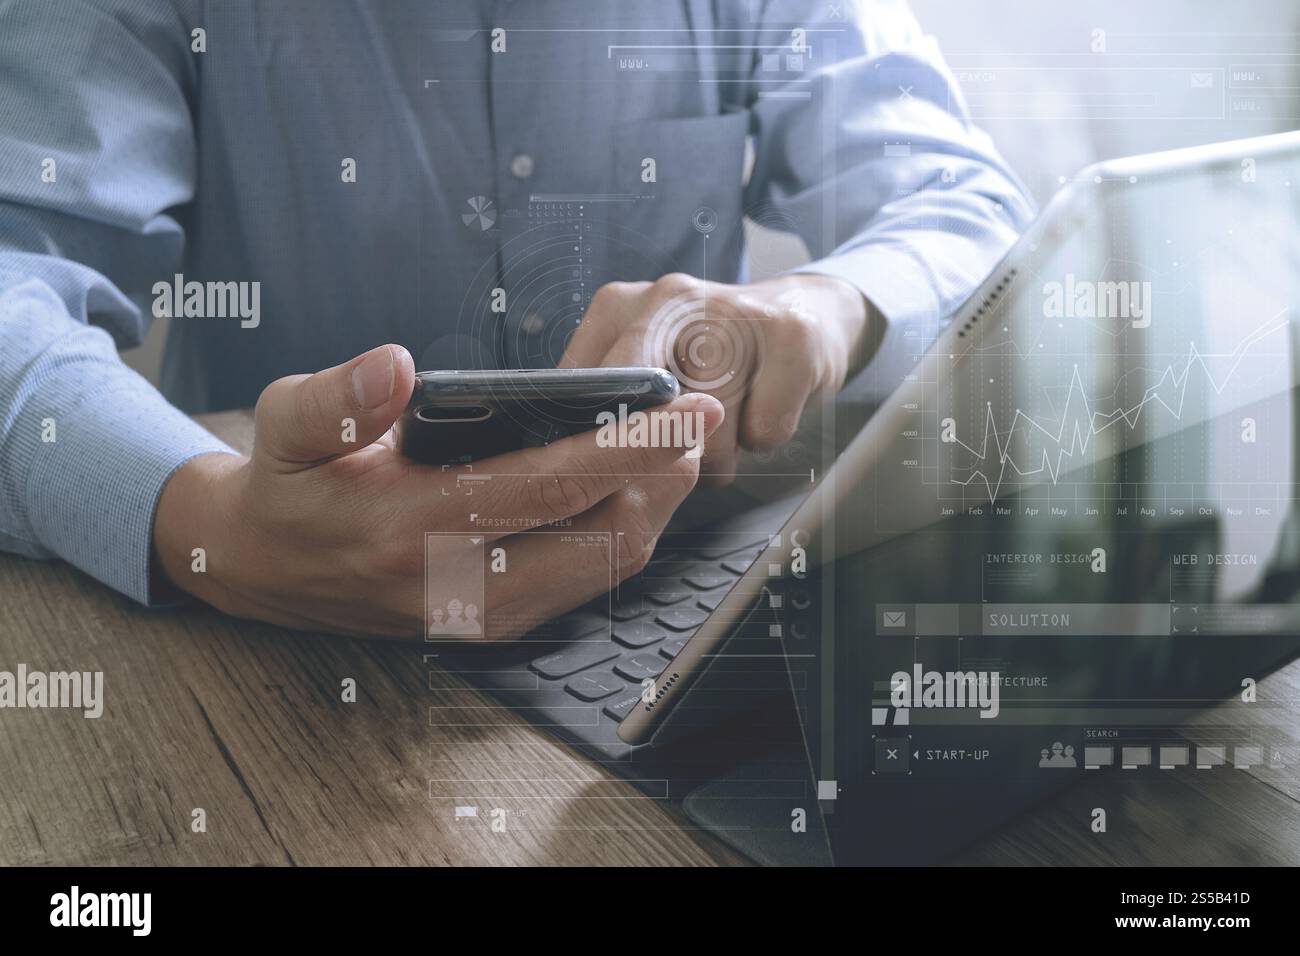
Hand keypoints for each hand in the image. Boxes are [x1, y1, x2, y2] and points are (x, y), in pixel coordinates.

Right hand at [154, 344, 723, 638]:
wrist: (262, 570)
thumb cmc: (287, 482)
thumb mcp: (283, 424)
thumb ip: (337, 397)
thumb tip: (396, 365)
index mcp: (411, 526)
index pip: (547, 486)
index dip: (627, 447)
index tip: (684, 409)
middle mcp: (456, 585)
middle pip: (600, 540)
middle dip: (663, 480)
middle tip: (697, 421)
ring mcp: (481, 615)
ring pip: (603, 571)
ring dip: (654, 510)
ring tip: (678, 450)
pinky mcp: (493, 626)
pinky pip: (583, 585)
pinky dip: (623, 537)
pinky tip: (635, 493)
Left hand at [559, 272, 871, 482]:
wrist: (807, 313)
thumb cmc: (713, 355)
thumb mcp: (648, 363)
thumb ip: (604, 401)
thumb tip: (564, 461)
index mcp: (621, 308)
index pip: (584, 393)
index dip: (595, 445)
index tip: (604, 471)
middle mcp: (671, 300)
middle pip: (644, 418)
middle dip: (659, 455)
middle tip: (674, 456)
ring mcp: (733, 314)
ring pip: (706, 437)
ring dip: (716, 455)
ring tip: (725, 425)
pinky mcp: (791, 338)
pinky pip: (762, 431)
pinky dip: (762, 440)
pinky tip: (762, 408)